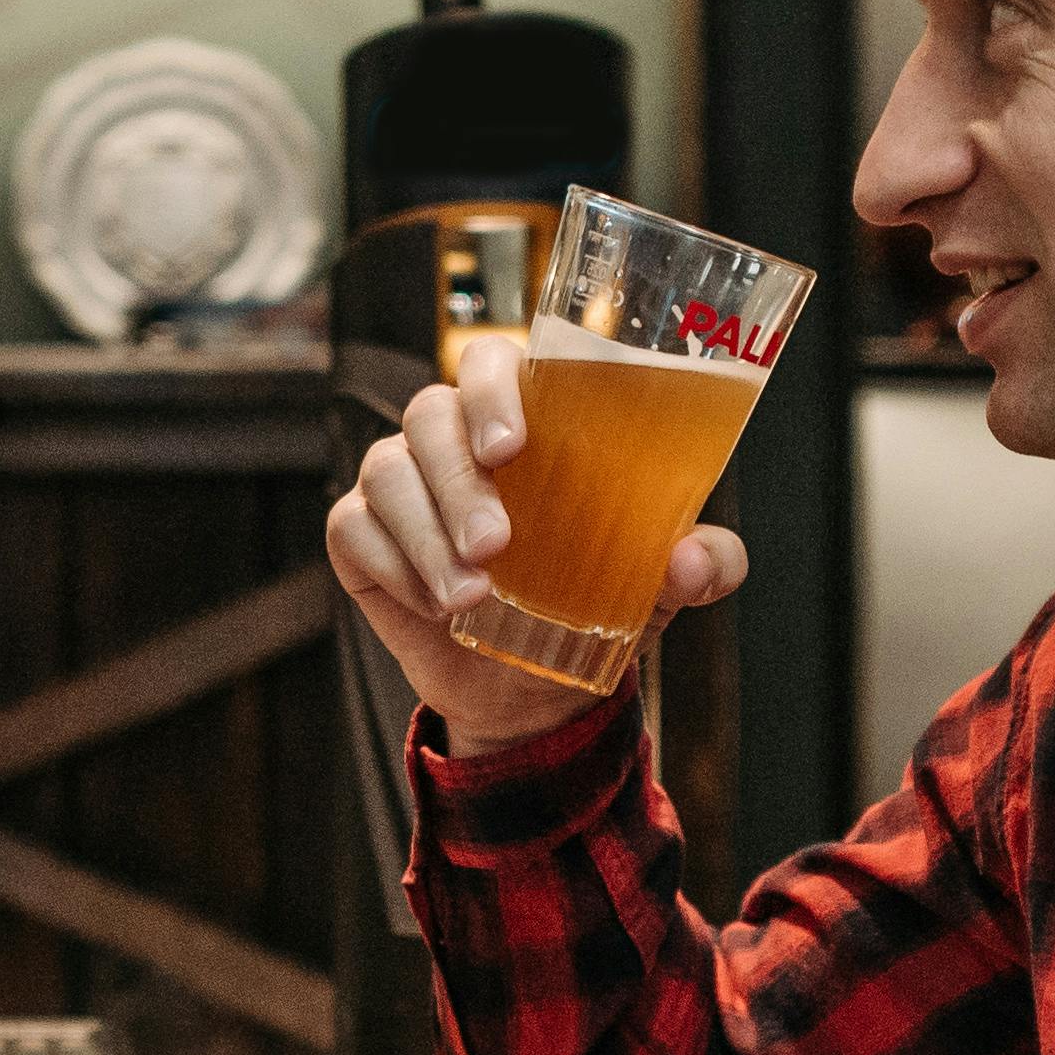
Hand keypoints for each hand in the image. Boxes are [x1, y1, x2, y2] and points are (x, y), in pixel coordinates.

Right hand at [323, 343, 749, 759]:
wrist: (532, 691)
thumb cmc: (591, 604)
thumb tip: (696, 559)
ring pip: (388, 471)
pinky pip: (353, 529)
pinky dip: (393, 567)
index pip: (492, 362)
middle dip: (459, 480)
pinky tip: (433, 607)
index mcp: (525, 422)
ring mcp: (401, 482)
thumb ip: (701, 564)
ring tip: (468, 599)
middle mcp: (453, 438)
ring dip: (425, 536)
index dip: (491, 388)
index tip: (511, 445)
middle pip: (429, 413)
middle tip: (494, 546)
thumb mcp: (659, 589)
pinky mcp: (360, 536)